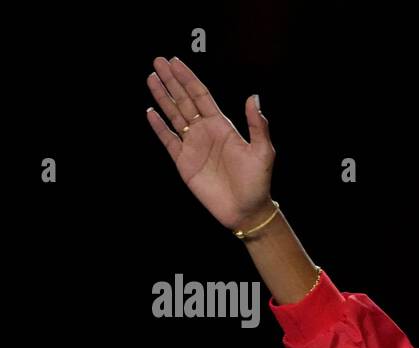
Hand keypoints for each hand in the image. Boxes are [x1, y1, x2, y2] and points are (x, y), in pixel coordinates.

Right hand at [145, 55, 275, 231]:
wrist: (245, 209)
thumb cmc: (257, 182)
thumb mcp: (262, 151)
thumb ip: (257, 125)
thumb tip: (253, 96)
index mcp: (222, 126)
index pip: (201, 96)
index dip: (188, 78)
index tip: (175, 62)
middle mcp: (205, 132)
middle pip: (184, 100)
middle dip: (171, 81)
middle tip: (158, 61)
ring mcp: (193, 146)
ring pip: (174, 115)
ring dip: (162, 97)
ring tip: (151, 78)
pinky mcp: (184, 162)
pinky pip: (168, 140)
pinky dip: (158, 126)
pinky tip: (150, 111)